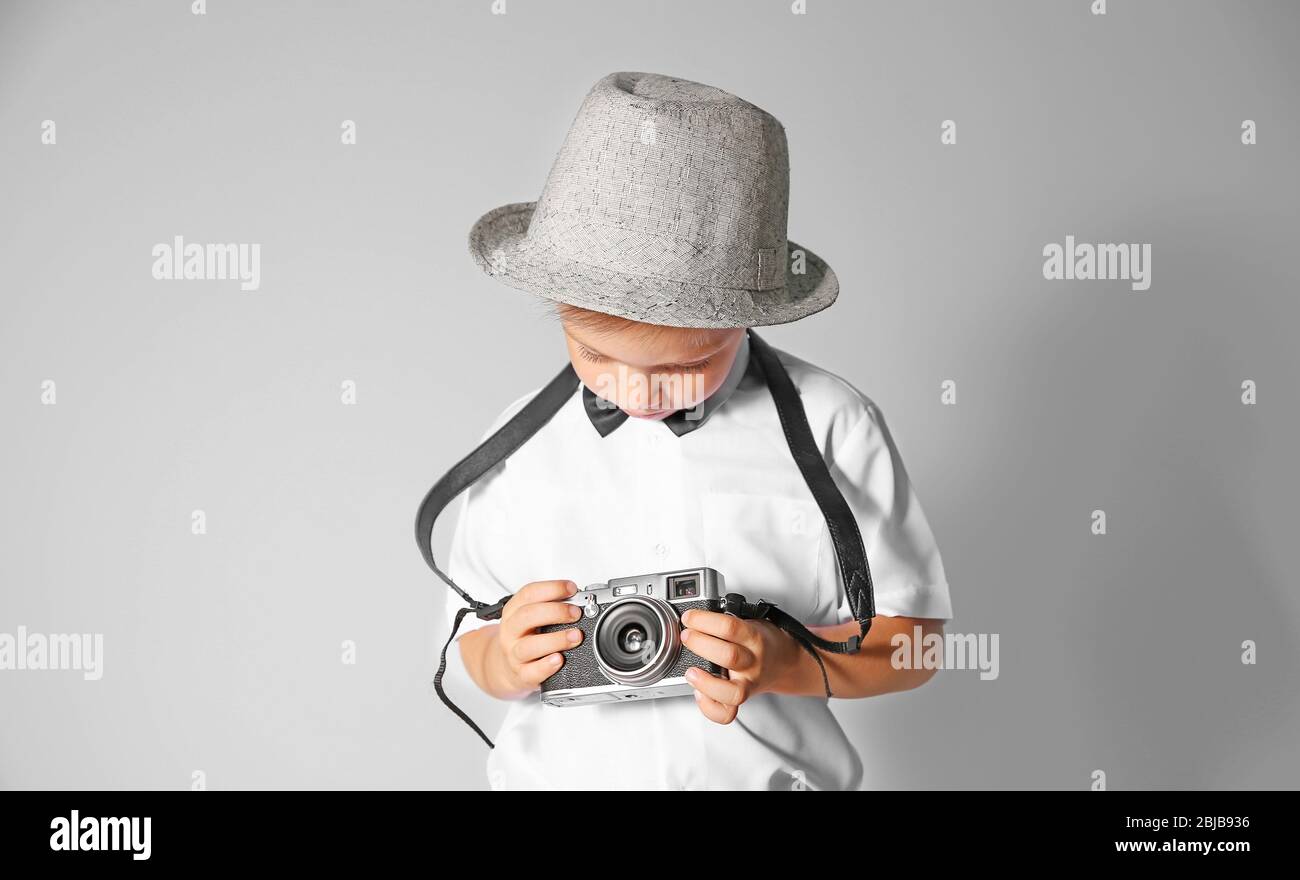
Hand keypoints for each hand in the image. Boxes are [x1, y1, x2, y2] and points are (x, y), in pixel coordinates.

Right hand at [492, 579, 583, 695]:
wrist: (504, 667)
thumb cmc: (524, 637)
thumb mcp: (531, 617)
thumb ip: (551, 606)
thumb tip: (581, 600)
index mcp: (513, 610)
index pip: (529, 593)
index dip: (552, 588)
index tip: (572, 588)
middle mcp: (511, 631)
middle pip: (527, 616)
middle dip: (555, 611)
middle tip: (576, 613)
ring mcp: (514, 654)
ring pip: (529, 646)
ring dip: (556, 639)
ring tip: (575, 636)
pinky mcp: (522, 674)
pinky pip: (532, 672)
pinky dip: (546, 666)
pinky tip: (559, 659)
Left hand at [679, 608, 805, 723]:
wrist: (786, 663)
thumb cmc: (763, 642)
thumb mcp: (750, 622)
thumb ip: (727, 621)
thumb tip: (694, 617)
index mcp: (755, 638)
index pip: (730, 627)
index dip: (704, 621)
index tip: (689, 618)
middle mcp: (753, 663)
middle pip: (729, 656)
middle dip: (700, 644)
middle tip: (686, 636)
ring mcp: (748, 683)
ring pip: (732, 692)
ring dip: (706, 682)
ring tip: (691, 672)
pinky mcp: (741, 699)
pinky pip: (727, 713)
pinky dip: (709, 707)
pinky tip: (699, 692)